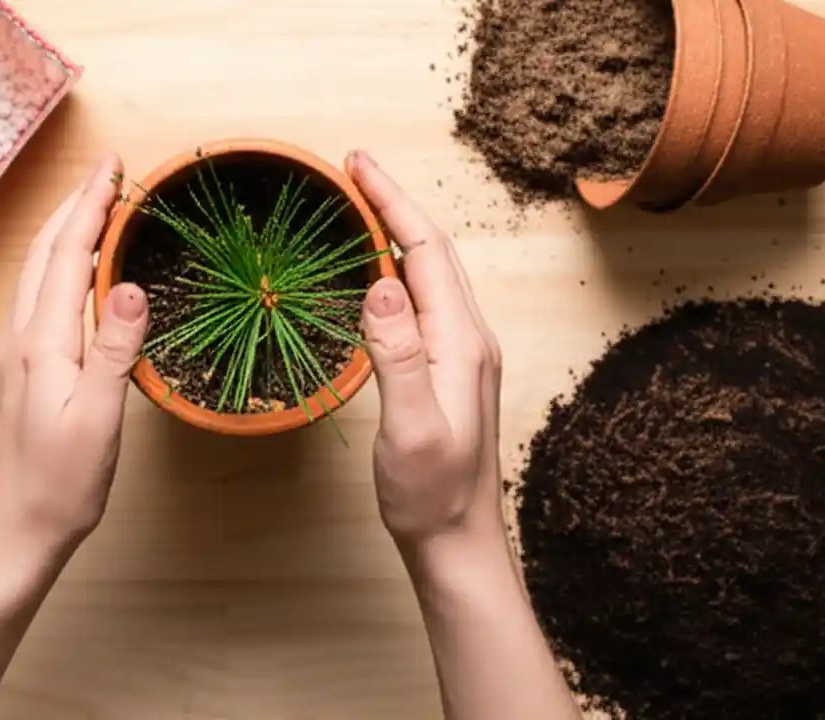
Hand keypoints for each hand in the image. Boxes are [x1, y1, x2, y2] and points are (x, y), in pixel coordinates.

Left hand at [0, 154, 149, 574]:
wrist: (11, 536)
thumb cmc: (60, 487)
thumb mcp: (99, 419)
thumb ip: (114, 349)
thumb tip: (129, 283)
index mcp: (39, 344)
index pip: (66, 256)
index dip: (90, 205)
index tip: (112, 165)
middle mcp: (17, 341)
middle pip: (42, 255)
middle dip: (74, 207)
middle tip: (106, 172)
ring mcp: (9, 358)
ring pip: (34, 277)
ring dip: (63, 236)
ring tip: (94, 210)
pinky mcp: (12, 376)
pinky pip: (34, 302)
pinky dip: (57, 270)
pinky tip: (73, 278)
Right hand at [347, 150, 504, 561]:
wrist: (458, 542)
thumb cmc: (432, 493)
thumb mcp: (411, 427)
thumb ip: (398, 354)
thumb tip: (380, 283)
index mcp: (461, 341)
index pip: (424, 251)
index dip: (392, 202)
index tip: (358, 164)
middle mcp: (469, 338)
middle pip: (433, 251)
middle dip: (395, 202)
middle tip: (355, 169)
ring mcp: (463, 354)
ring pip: (431, 274)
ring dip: (398, 232)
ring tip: (363, 205)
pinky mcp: (450, 371)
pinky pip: (425, 301)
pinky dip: (399, 268)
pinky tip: (378, 273)